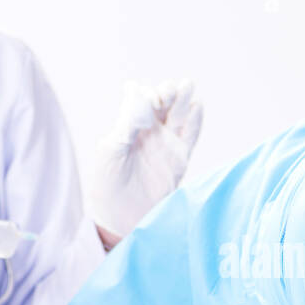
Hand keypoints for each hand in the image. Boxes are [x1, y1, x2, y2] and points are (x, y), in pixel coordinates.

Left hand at [87, 78, 202, 237]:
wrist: (121, 218)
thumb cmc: (108, 184)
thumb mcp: (111, 151)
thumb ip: (126, 124)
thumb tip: (138, 95)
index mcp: (129, 126)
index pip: (141, 100)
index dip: (146, 94)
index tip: (148, 99)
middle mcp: (149, 131)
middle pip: (163, 103)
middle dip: (168, 92)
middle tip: (170, 89)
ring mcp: (166, 144)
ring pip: (178, 115)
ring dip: (183, 99)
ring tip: (187, 85)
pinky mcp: (180, 158)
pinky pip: (190, 136)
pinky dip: (195, 121)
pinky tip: (196, 107)